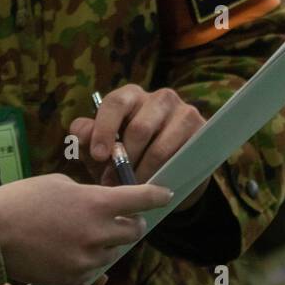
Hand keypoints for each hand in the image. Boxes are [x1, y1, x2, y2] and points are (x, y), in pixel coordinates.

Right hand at [0, 174, 171, 284]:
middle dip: (130, 223)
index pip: (141, 199)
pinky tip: (69, 248)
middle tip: (122, 218)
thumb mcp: (60, 184)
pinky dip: (88, 259)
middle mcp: (98, 233)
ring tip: (84, 233)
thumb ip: (87, 195)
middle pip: (133, 231)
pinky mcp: (74, 278)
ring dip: (107, 243)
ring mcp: (87, 259)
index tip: (166, 194)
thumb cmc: (22, 201)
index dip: (157, 195)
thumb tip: (99, 204)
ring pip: (113, 252)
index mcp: (96, 203)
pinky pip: (93, 269)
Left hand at [68, 84, 207, 208]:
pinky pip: (181, 155)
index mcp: (131, 96)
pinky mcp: (202, 130)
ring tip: (133, 187)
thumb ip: (87, 139)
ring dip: (144, 171)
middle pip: (139, 128)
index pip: (115, 103)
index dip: (104, 129)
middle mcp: (159, 98)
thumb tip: (82, 133)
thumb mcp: (101, 151)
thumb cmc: (126, 158)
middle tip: (114, 183)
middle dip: (125, 160)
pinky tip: (156, 184)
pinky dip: (165, 173)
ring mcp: (183, 112)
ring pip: (160, 146)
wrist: (164, 177)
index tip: (99, 157)